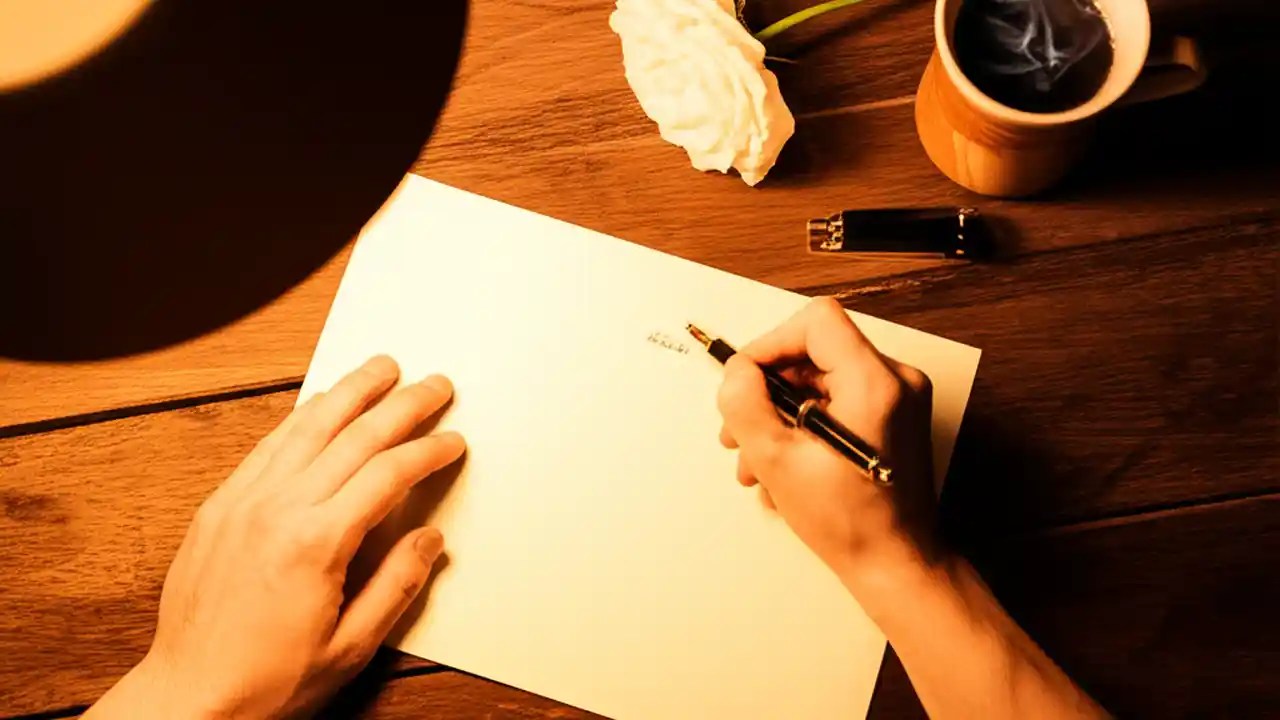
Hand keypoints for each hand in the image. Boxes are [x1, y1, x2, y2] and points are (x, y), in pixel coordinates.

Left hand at [86, 356, 464, 719]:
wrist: (190, 696)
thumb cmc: (267, 680)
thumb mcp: (352, 646)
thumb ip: (397, 585)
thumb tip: (429, 538)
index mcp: (316, 543)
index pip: (387, 474)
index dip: (428, 452)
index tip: (453, 441)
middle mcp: (277, 509)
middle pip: (353, 436)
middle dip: (402, 405)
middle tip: (434, 385)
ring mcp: (243, 502)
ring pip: (307, 426)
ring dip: (350, 391)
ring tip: (380, 368)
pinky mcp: (220, 506)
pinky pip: (267, 445)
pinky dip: (301, 417)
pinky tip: (320, 404)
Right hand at [716, 297, 939, 590]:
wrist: (896, 564)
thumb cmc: (852, 523)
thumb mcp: (777, 460)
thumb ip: (746, 405)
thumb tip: (736, 373)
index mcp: (874, 383)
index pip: (816, 322)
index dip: (770, 345)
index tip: (746, 379)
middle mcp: (895, 382)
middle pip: (814, 353)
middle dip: (768, 391)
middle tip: (738, 430)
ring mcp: (899, 401)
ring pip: (821, 382)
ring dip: (780, 416)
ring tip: (755, 460)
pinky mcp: (894, 419)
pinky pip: (837, 402)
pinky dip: (804, 426)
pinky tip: (784, 467)